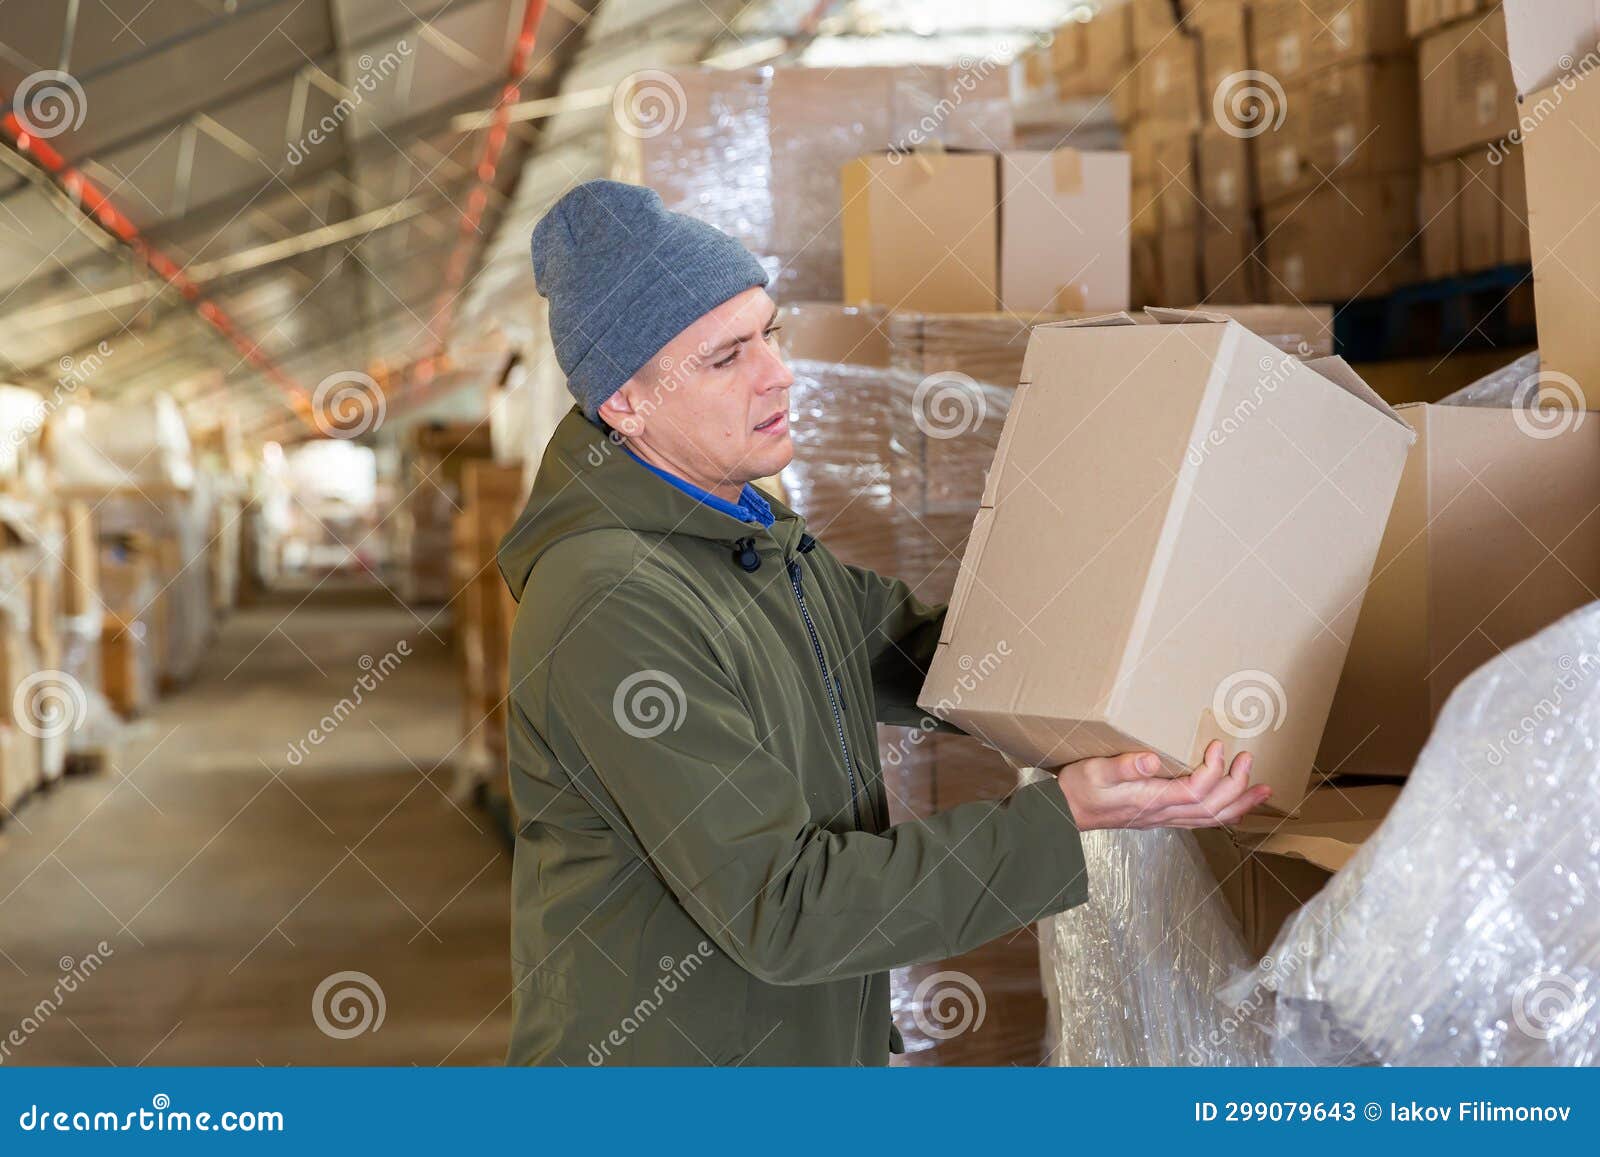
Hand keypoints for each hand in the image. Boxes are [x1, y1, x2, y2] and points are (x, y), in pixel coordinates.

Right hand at [1053, 740, 1268, 830]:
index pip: (1197, 790)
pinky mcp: (1161, 817)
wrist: (1065, 814)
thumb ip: (1125, 766)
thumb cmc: (1079, 789)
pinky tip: (1233, 806)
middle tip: (1250, 762)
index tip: (1218, 746)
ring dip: (1239, 804)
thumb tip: (1153, 758)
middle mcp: (1163, 813)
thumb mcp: (1096, 770)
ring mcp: (1164, 818)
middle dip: (1237, 787)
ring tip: (1261, 790)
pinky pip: (1201, 820)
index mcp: (1151, 799)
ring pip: (1211, 818)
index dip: (1215, 770)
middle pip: (1213, 808)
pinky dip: (1223, 813)